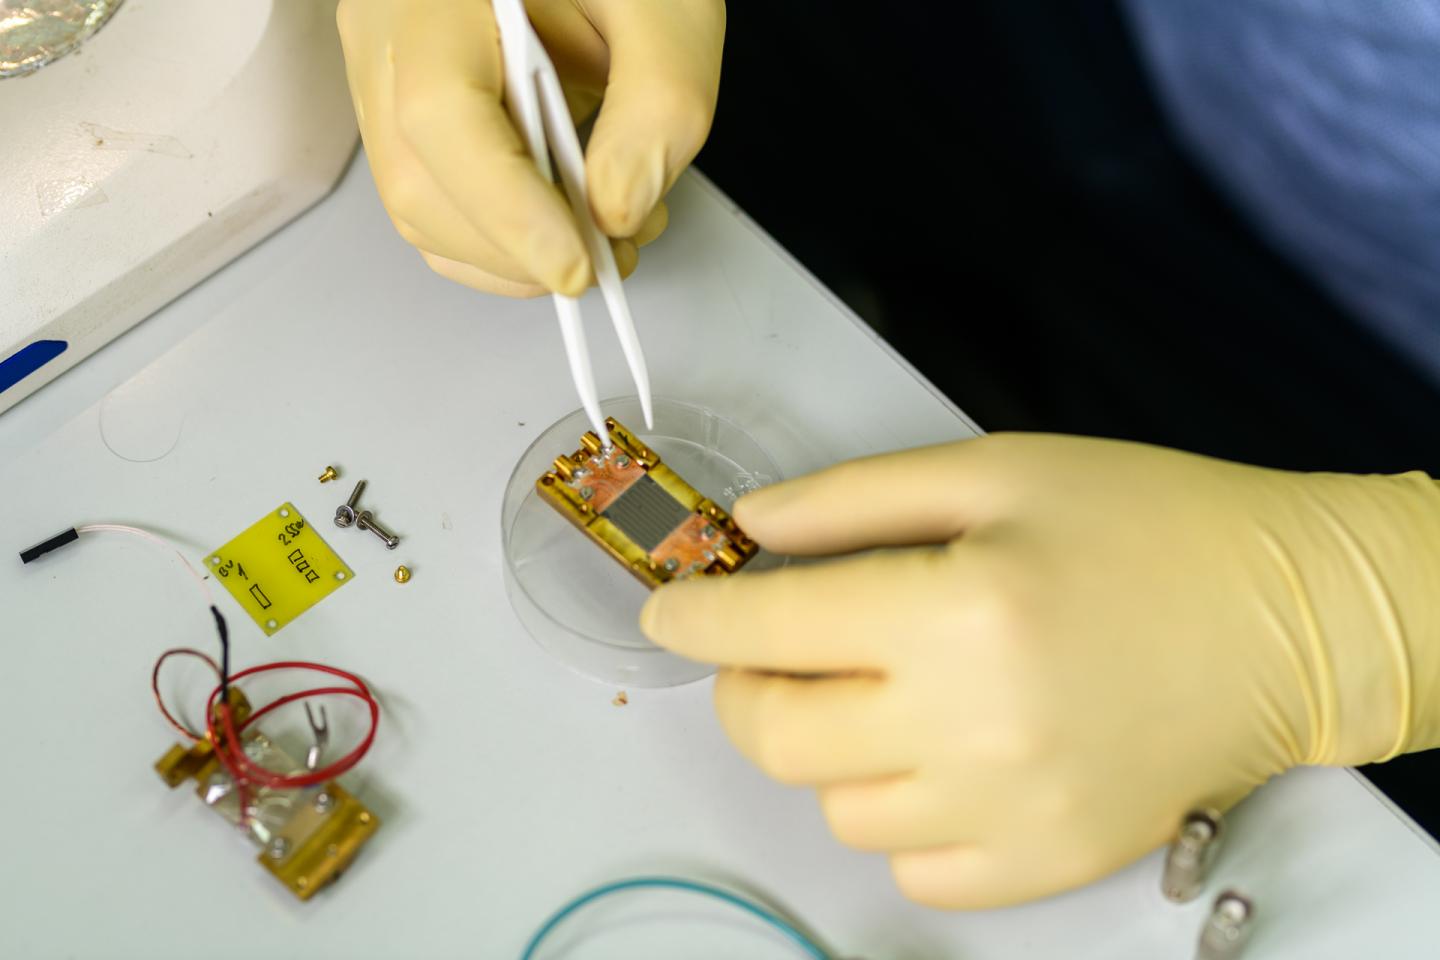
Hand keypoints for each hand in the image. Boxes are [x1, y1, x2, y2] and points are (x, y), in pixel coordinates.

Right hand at [336, 0, 723, 296]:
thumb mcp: (668, 12)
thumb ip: (658, 107)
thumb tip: (616, 212)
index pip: (442, 112)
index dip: (508, 208)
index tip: (578, 263)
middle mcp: (389, 29)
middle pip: (418, 179)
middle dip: (518, 250)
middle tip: (611, 259)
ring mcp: (385, 73)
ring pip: (419, 207)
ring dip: (512, 256)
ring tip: (600, 238)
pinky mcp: (404, 112)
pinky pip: (433, 204)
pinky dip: (498, 242)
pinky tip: (561, 226)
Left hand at [641, 433, 1439, 907]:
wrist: (1282, 618)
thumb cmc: (1144, 525)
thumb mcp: (993, 472)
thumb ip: (853, 498)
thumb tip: (745, 530)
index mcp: (957, 610)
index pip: (766, 629)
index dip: (694, 617)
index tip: (669, 609)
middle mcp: (973, 726)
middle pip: (777, 735)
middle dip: (742, 684)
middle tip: (768, 646)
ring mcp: (1011, 811)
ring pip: (835, 805)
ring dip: (826, 744)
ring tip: (877, 689)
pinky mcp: (1047, 862)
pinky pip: (909, 866)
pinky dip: (894, 812)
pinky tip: (933, 754)